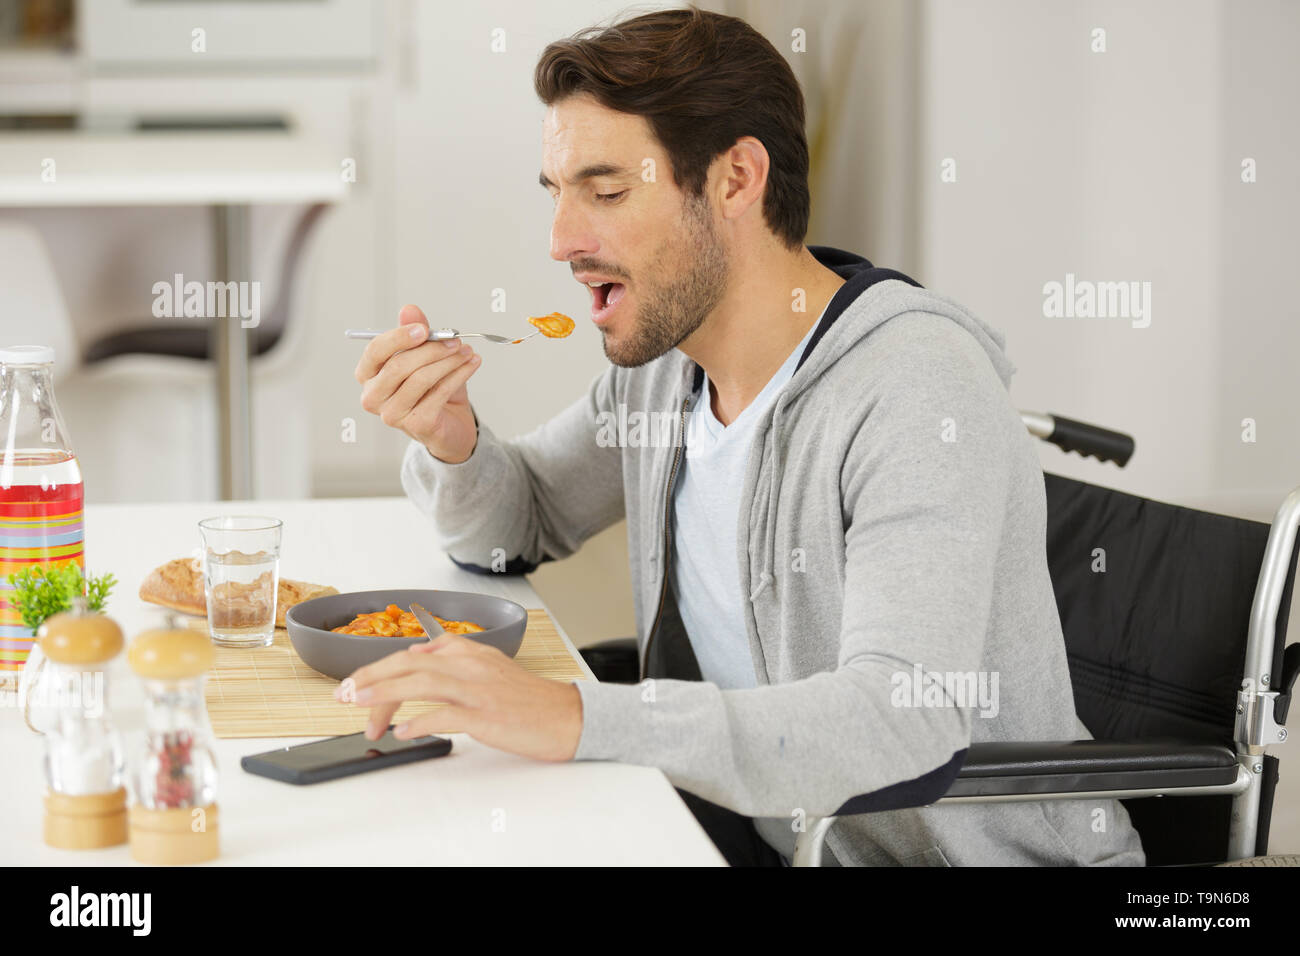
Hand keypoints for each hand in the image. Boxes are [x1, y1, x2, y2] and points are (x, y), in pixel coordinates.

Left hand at [335, 633, 583, 761]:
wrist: (566, 717)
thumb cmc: (528, 699)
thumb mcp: (489, 667)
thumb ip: (454, 659)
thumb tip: (415, 658)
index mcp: (470, 651)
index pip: (412, 654)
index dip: (378, 668)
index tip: (355, 684)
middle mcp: (471, 664)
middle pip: (409, 664)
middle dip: (370, 678)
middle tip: (344, 695)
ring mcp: (478, 689)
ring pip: (421, 683)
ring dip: (384, 694)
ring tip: (359, 708)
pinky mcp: (486, 715)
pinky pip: (446, 715)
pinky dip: (420, 722)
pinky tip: (403, 731)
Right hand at [354, 304, 480, 462]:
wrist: (450, 424)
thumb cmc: (431, 388)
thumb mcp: (424, 357)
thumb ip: (415, 333)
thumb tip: (409, 309)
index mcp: (368, 375)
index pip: (375, 352)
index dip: (399, 338)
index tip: (424, 329)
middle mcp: (373, 397)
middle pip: (399, 366)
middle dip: (431, 349)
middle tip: (455, 340)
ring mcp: (393, 414)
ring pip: (421, 379)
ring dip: (448, 361)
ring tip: (467, 351)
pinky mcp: (417, 425)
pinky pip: (439, 393)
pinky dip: (459, 375)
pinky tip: (472, 364)